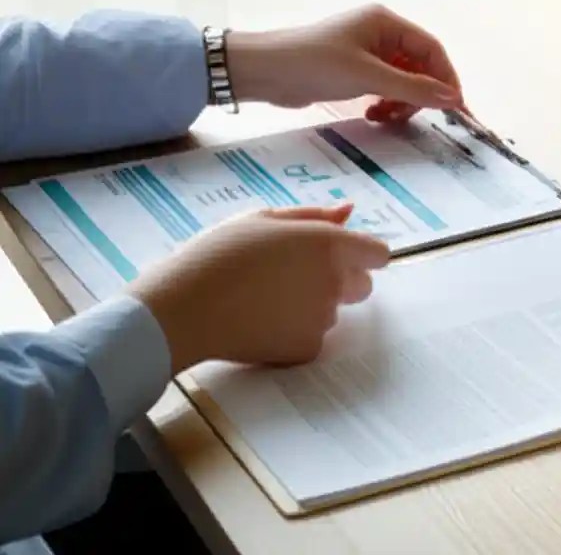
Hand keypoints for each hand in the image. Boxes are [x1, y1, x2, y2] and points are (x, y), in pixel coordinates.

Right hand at [126, 204, 389, 373]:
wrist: (183, 309)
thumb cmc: (217, 255)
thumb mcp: (262, 220)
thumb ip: (313, 216)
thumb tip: (349, 210)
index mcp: (328, 245)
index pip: (378, 254)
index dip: (363, 254)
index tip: (343, 255)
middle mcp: (334, 282)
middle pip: (363, 286)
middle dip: (342, 281)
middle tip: (295, 277)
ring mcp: (323, 319)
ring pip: (332, 312)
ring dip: (312, 305)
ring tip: (263, 298)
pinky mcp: (307, 349)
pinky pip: (312, 338)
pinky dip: (293, 332)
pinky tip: (259, 322)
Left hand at [226, 4, 470, 122]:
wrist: (264, 71)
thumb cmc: (315, 64)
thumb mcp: (368, 76)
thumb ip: (413, 88)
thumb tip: (453, 99)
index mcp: (386, 22)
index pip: (431, 48)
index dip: (445, 77)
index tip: (454, 107)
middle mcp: (380, 33)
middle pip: (419, 66)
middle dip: (419, 93)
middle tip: (411, 117)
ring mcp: (367, 52)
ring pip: (402, 80)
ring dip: (401, 102)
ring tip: (386, 117)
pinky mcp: (354, 70)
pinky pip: (384, 88)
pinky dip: (385, 103)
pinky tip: (373, 115)